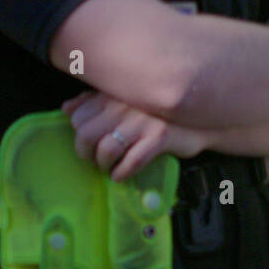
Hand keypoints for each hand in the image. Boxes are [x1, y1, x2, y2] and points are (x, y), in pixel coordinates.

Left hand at [62, 91, 204, 180]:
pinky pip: (131, 161)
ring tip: (110, 168)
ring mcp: (143, 121)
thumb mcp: (126, 100)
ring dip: (104, 165)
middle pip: (86, 135)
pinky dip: (122, 173)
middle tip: (97, 160)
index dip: (80, 134)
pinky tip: (122, 175)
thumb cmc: (159, 112)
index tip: (91, 142)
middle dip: (87, 153)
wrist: (201, 118)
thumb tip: (66, 108)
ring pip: (106, 149)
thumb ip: (95, 101)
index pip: (77, 117)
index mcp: (115, 93)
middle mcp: (126, 104)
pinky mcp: (160, 137)